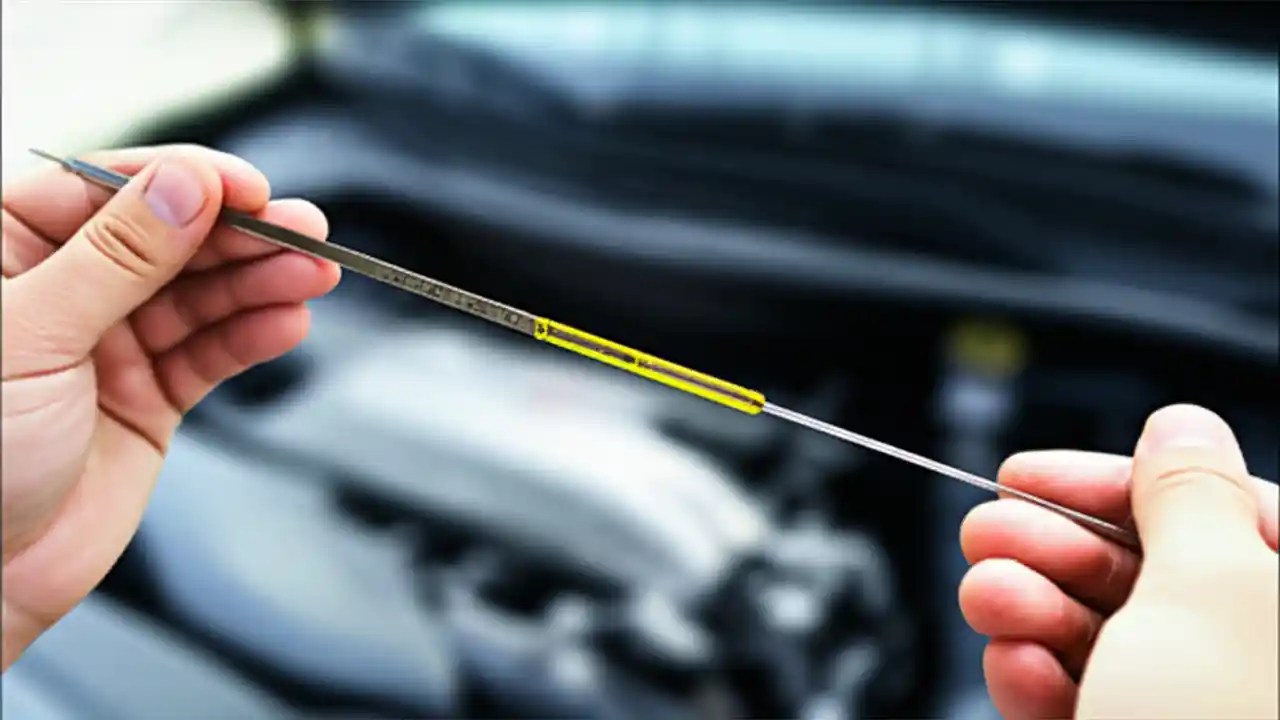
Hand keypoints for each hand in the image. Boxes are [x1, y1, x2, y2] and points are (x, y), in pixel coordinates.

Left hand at [1, 146, 340, 669]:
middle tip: (305, 233)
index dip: (186, 182)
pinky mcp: (151, 396)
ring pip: (202, 295)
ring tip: (314, 275)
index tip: (249, 188)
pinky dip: (253, 337)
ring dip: (261, 282)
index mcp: (8, 250)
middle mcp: (66, 288)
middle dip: (242, 234)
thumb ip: (117, 257)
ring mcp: (111, 343)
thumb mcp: (33, 336)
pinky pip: (212, 353)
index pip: (108, 189)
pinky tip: (287, 322)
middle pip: (171, 238)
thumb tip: (184, 186)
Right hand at [960, 404, 1278, 718]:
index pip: (1214, 505)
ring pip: (1101, 635)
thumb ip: (1190, 495)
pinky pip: (1078, 698)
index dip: (1116, 481)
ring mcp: (1194, 705)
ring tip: (987, 596)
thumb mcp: (1210, 587)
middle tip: (989, 531)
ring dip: (1027, 607)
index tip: (1030, 475)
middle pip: (1142, 569)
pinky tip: (1014, 662)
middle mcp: (1254, 653)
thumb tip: (1181, 426)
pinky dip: (1034, 678)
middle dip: (1051, 545)